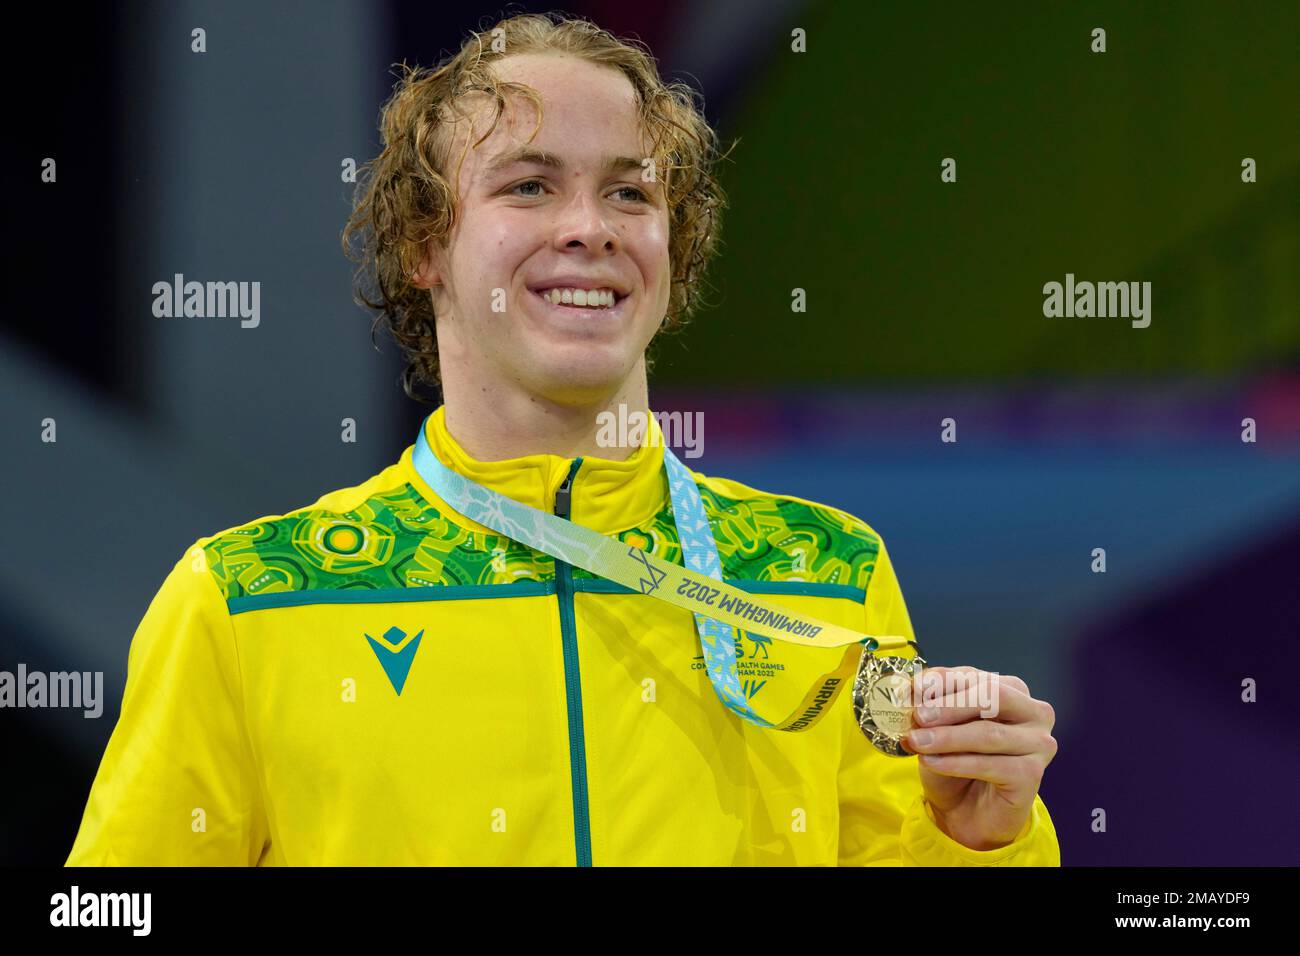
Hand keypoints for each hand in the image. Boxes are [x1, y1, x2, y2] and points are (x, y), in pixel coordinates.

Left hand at [900, 665, 1056, 850]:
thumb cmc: (956, 762)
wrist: (968, 811)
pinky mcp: (1032, 773)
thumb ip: (930, 709)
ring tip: (916, 742)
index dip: (940, 680)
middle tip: (918, 716)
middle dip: (950, 705)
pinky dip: (956, 763)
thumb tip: (909, 692)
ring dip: (947, 737)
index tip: (911, 689)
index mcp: (1011, 689)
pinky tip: (931, 762)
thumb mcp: (937, 729)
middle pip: (992, 696)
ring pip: (989, 733)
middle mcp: (1033, 712)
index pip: (973, 676)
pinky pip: (991, 765)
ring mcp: (1038, 743)